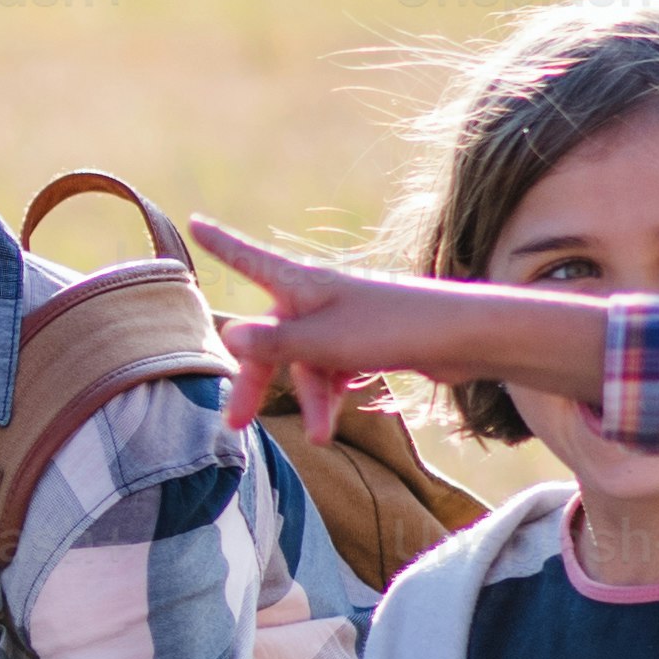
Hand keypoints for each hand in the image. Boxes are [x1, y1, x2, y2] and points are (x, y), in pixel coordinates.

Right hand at [184, 216, 604, 439]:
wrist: (465, 338)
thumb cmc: (394, 327)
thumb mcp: (325, 342)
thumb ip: (275, 344)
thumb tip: (228, 334)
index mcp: (302, 285)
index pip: (249, 259)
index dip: (220, 245)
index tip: (193, 222)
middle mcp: (317, 298)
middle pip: (271, 338)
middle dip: (257, 381)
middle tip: (235, 423)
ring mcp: (342, 320)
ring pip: (304, 362)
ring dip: (309, 399)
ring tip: (323, 436)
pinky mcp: (365, 341)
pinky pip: (331, 368)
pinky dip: (330, 391)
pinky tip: (339, 412)